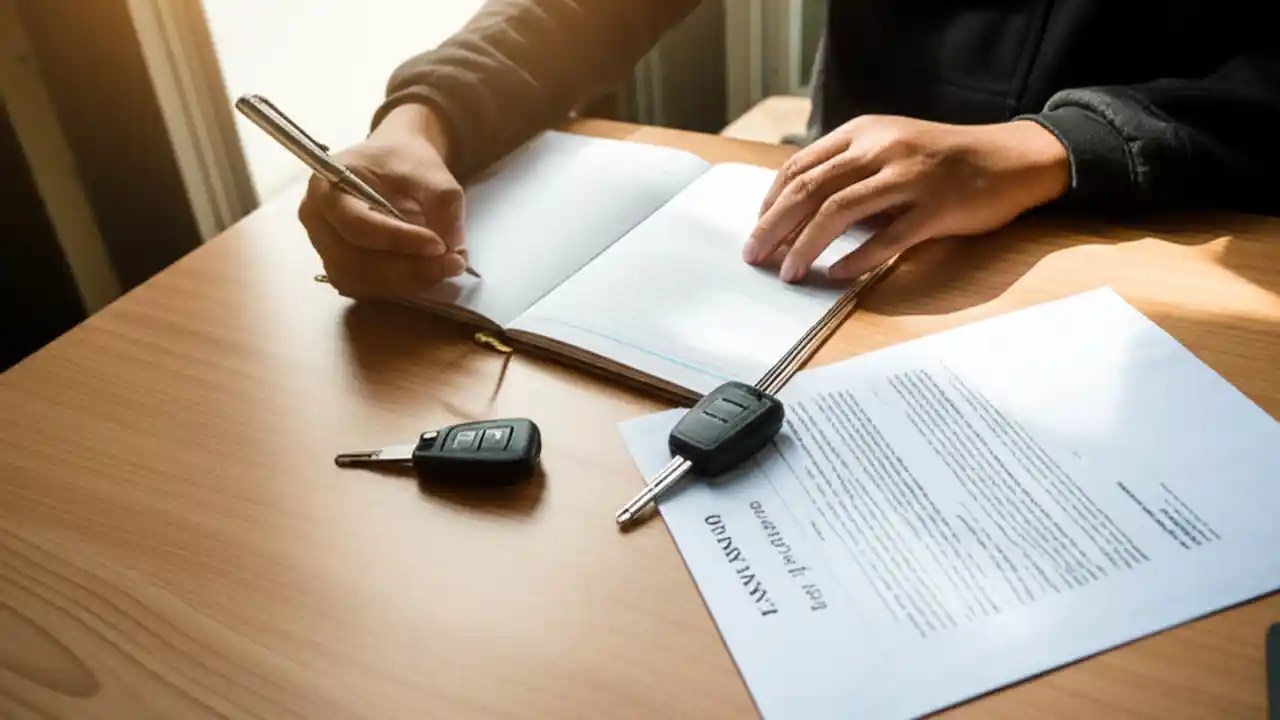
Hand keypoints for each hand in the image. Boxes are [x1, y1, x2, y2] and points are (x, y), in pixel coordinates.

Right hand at [297, 104, 467, 299]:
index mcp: (326, 187)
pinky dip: (399, 286)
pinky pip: (365, 288)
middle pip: (354, 260)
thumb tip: (454, 242)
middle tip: (452, 263)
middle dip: (407, 268)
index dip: (399, 240)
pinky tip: (428, 273)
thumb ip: (443, 201)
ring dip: (405, 281)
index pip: (357, 224)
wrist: (395, 162)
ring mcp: (324, 247)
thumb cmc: (404, 160)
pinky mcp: (340, 266)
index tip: (440, 245)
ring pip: (359, 280)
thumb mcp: (429, 170)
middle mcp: (316, 220)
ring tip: (445, 268)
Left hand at [744, 116, 1069, 282]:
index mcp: (863, 133)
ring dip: (806, 245)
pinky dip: (857, 257)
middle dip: (774, 227)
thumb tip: (800, 214)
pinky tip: (836, 274)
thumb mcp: (890, 149)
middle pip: (810, 188)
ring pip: (840, 210)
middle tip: (754, 256)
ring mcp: (909, 177)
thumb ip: (849, 172)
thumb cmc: (944, 160)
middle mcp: (881, 149)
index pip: (800, 167)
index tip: (757, 230)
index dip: (771, 202)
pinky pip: (887, 237)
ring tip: (788, 273)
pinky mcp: (935, 207)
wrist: (1011, 157)